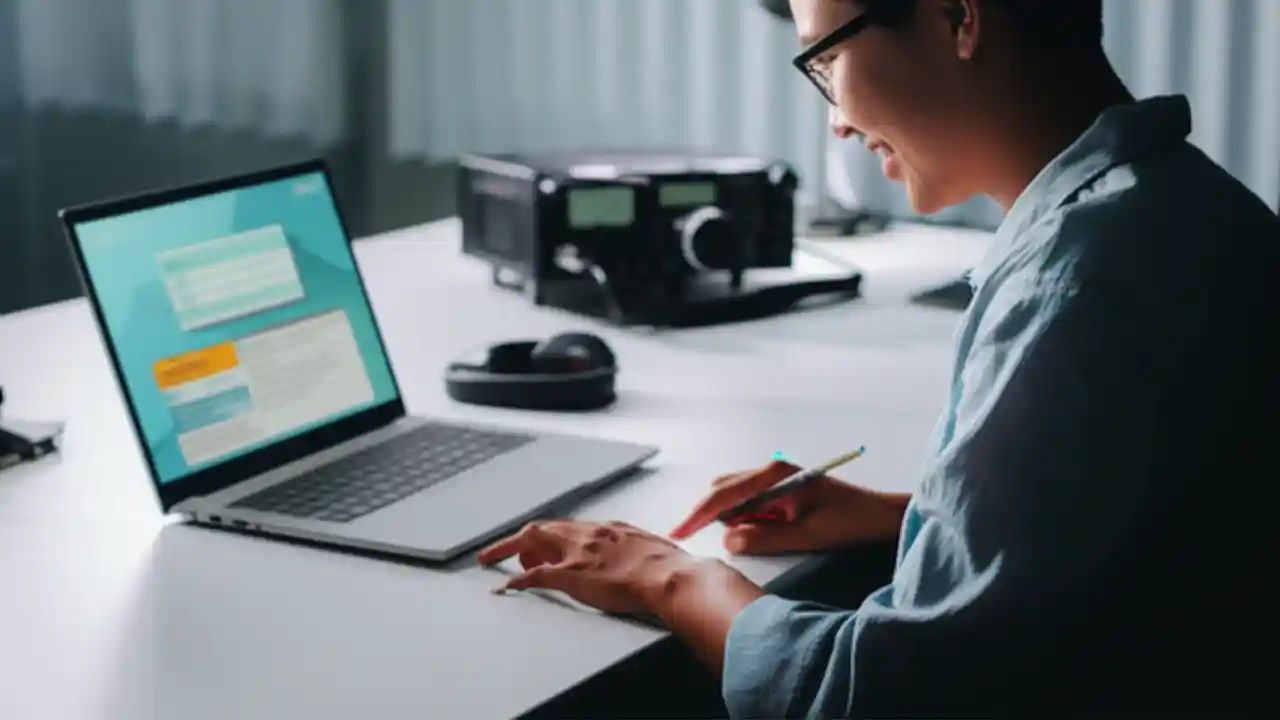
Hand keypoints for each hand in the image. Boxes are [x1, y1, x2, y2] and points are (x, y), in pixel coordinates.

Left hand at [480, 518, 767, 673]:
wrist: (675, 576)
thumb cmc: (673, 568)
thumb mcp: (657, 550)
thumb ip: (646, 551)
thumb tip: (656, 560)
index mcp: (610, 528)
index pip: (572, 526)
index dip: (554, 535)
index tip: (547, 543)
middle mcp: (590, 534)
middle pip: (545, 527)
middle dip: (521, 536)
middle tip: (505, 547)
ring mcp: (579, 553)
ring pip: (531, 541)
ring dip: (508, 550)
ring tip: (492, 558)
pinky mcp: (573, 574)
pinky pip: (535, 575)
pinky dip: (516, 579)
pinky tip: (505, 586)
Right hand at [669, 460, 909, 554]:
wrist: (882, 517)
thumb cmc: (852, 520)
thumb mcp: (807, 535)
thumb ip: (765, 537)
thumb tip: (728, 539)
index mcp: (775, 475)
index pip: (723, 493)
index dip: (697, 515)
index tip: (678, 533)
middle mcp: (772, 472)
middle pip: (722, 489)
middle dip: (709, 515)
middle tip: (696, 541)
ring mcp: (776, 481)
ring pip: (734, 497)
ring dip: (730, 520)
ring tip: (742, 542)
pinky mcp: (781, 493)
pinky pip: (750, 505)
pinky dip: (744, 521)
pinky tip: (755, 536)